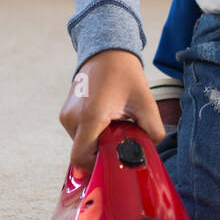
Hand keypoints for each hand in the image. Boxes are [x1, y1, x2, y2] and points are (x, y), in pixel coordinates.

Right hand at [59, 49, 165, 169]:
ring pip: (81, 145)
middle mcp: (72, 118)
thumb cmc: (125, 75)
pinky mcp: (66, 114)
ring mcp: (67, 116)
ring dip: (98, 143)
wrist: (107, 52)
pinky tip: (107, 121)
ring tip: (115, 127)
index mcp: (90, 116)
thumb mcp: (146, 103)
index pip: (81, 159)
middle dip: (103, 154)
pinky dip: (92, 135)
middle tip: (122, 141)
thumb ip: (153, 132)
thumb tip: (152, 152)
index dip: (97, 167)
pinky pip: (79, 135)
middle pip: (84, 154)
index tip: (115, 162)